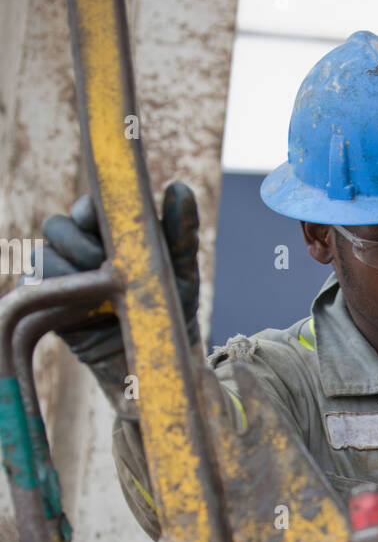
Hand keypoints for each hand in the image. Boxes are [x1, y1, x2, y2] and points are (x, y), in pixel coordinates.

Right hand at [38, 182, 200, 363]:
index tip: (100, 224)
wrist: (154, 354)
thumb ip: (180, 231)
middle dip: (77, 242)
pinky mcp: (48, 302)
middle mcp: (79, 249)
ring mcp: (61, 275)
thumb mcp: (178, 268)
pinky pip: (33, 286)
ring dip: (67, 268)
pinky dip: (55, 291)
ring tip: (98, 289)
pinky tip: (82, 304)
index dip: (89, 212)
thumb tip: (180, 187)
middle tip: (102, 263)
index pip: (86, 207)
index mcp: (107, 232)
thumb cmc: (167, 305)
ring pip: (42, 254)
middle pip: (57, 226)